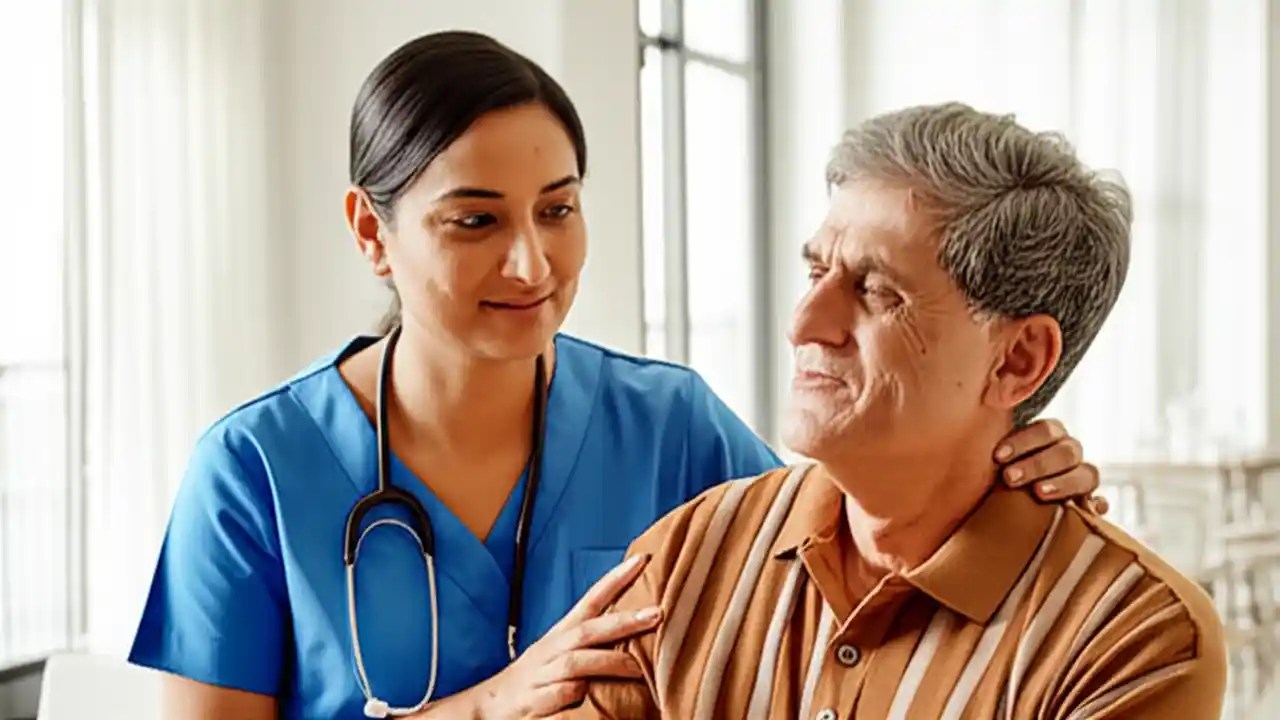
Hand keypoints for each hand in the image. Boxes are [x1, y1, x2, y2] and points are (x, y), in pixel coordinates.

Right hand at [473, 554, 661, 719]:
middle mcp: (554, 648)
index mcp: (564, 633)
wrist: (492, 705)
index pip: (592, 598)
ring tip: (639, 669)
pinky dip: (575, 694)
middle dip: (624, 621)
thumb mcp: (563, 652)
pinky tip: (590, 696)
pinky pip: (560, 694)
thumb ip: (594, 643)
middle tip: (658, 614)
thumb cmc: (539, 677)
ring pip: (577, 662)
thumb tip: (637, 631)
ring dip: (608, 663)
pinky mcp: (535, 699)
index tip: (643, 560)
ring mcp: (543, 673)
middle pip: (589, 629)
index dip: (617, 578)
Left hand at [994, 418, 1107, 514]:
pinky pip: (1100, 503)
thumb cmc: (999, 471)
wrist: (1005, 499)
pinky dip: (1096, 506)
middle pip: (1066, 452)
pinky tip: (1088, 510)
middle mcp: (1069, 452)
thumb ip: (993, 444)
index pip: (1046, 430)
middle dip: (1038, 464)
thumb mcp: (995, 455)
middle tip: (1010, 478)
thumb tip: (983, 408)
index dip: (1024, 441)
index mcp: (1049, 436)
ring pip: (1087, 474)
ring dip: (1063, 483)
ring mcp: (1082, 477)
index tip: (998, 456)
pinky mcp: (1087, 503)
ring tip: (1038, 493)